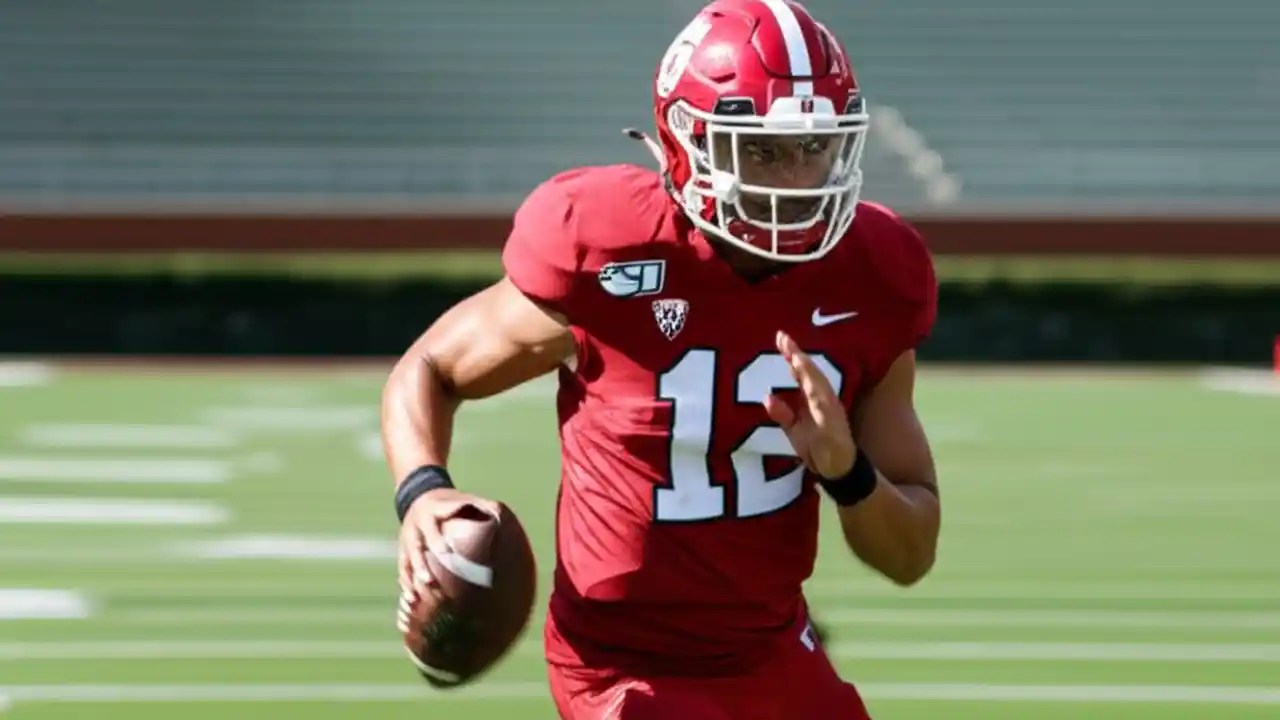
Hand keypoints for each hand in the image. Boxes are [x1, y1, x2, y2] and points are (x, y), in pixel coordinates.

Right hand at [397, 487, 502, 598]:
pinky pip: (403, 568)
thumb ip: (481, 504)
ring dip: (411, 579)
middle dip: (421, 564)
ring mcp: (407, 540)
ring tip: (416, 598)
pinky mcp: (403, 550)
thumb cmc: (448, 502)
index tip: (445, 552)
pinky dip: (406, 584)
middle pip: (415, 547)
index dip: (436, 539)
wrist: (420, 498)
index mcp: (430, 513)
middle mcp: (415, 527)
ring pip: (406, 561)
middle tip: (429, 581)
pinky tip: (412, 601)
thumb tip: (499, 511)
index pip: (431, 527)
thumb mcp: (462, 498)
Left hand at [763, 330, 856, 479]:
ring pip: (818, 384)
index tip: (780, 338)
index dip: (792, 356)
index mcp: (814, 398)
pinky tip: (809, 381)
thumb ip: (782, 414)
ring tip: (794, 353)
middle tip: (782, 337)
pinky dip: (816, 391)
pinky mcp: (834, 422)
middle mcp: (823, 399)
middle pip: (810, 373)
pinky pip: (824, 404)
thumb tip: (766, 396)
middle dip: (797, 355)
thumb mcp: (793, 430)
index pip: (801, 374)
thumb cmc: (816, 448)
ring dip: (806, 368)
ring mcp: (830, 409)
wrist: (837, 470)